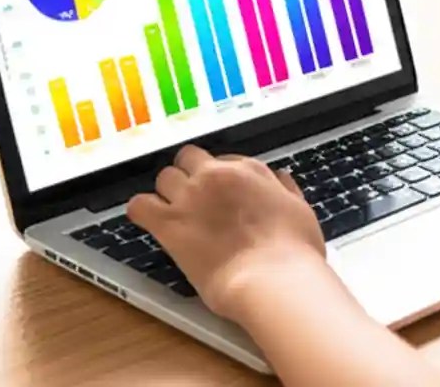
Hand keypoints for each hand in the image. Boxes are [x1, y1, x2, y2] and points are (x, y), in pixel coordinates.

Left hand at [127, 145, 325, 319]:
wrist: (274, 279)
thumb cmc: (292, 251)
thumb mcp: (300, 210)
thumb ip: (284, 190)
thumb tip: (280, 179)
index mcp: (249, 171)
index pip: (225, 160)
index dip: (222, 178)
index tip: (222, 195)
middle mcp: (216, 176)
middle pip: (189, 159)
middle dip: (190, 175)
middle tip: (197, 200)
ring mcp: (190, 198)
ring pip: (164, 177)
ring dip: (168, 192)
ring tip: (176, 213)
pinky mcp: (169, 224)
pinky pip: (139, 205)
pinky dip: (142, 211)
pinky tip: (151, 221)